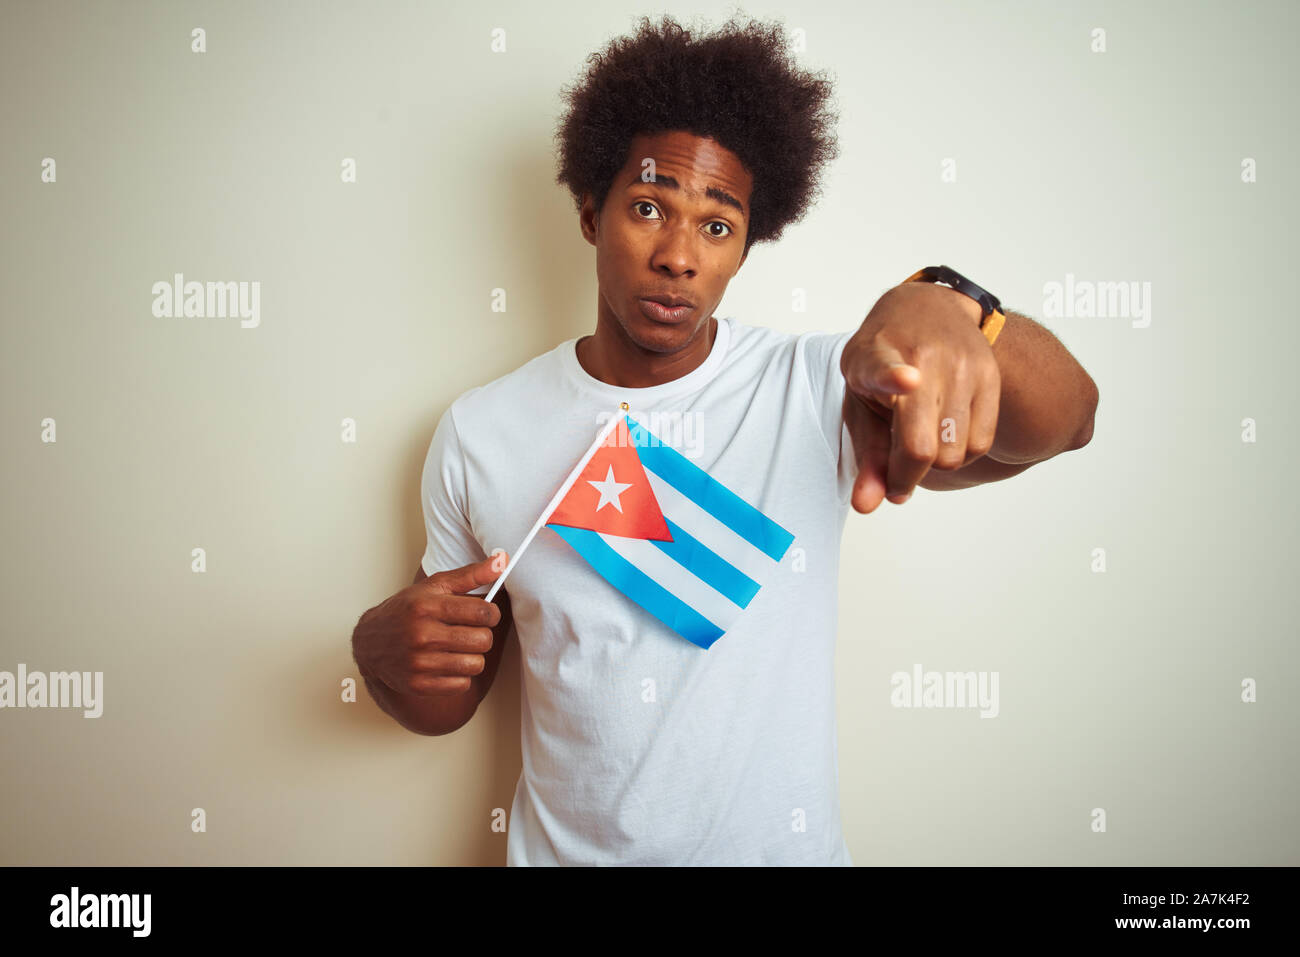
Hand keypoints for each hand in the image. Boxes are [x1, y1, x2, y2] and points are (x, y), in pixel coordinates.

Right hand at [352, 552, 507, 695]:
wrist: (370, 642)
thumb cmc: (407, 610)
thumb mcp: (434, 587)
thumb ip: (470, 575)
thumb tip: (502, 561)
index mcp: (427, 607)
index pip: (483, 612)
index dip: (491, 613)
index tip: (485, 614)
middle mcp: (421, 635)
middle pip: (483, 640)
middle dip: (482, 635)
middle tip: (469, 631)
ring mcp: (419, 663)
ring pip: (476, 664)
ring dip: (473, 656)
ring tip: (458, 647)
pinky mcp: (419, 685)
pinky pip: (462, 684)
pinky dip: (460, 675)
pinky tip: (446, 663)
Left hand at [840, 282, 1000, 512]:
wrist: (925, 309)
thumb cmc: (882, 364)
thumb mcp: (861, 402)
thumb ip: (867, 457)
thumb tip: (867, 507)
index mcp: (878, 357)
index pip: (886, 370)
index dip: (895, 378)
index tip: (908, 381)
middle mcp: (925, 358)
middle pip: (923, 448)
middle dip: (906, 472)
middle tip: (894, 461)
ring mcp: (963, 365)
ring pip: (954, 454)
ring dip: (934, 462)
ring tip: (919, 436)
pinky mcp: (991, 376)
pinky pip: (980, 445)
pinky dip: (960, 452)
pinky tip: (944, 430)